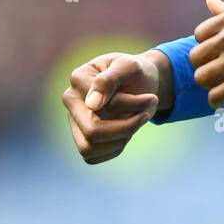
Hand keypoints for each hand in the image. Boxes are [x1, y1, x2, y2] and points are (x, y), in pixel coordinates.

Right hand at [62, 50, 169, 164]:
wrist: (140, 84)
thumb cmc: (135, 73)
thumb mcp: (129, 67)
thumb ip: (109, 80)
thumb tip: (92, 104)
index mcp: (78, 79)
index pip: (100, 106)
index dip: (130, 106)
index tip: (152, 98)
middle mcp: (71, 100)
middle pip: (92, 132)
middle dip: (126, 128)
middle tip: (145, 115)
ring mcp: (74, 120)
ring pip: (90, 148)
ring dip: (121, 139)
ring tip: (135, 122)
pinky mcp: (81, 138)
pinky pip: (93, 157)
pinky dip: (115, 148)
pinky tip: (126, 132)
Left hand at [190, 0, 223, 106]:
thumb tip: (209, 0)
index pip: (199, 35)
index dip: (208, 46)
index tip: (220, 52)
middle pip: (197, 57)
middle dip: (207, 65)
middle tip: (221, 70)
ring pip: (202, 78)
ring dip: (211, 83)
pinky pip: (215, 96)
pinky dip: (218, 100)